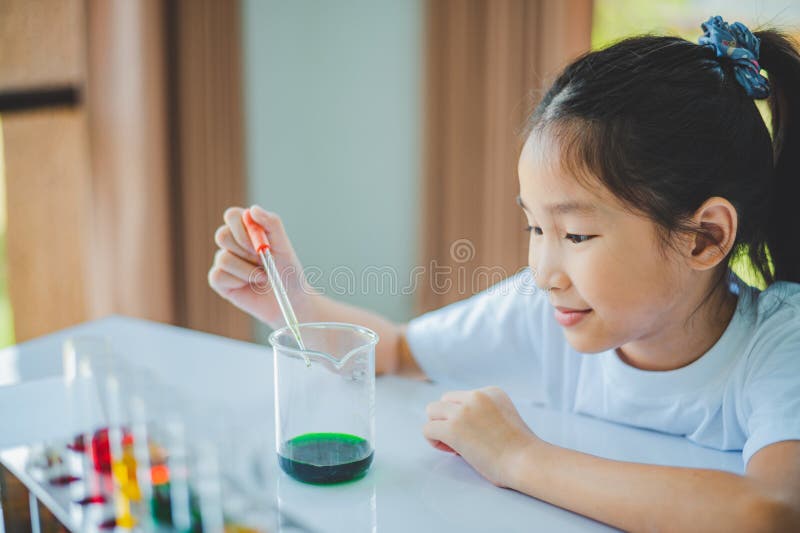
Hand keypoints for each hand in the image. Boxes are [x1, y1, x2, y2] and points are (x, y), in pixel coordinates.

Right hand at [208, 205, 317, 326]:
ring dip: (247, 271)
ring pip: (223, 258)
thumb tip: (253, 209)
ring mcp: (225, 261)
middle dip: (245, 250)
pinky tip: (248, 286)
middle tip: (262, 261)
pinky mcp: (219, 280)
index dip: (242, 227)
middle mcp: (233, 243)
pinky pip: (218, 275)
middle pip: (222, 235)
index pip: (232, 215)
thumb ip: (272, 224)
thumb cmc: (288, 272)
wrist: (289, 301)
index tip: (258, 242)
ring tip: (262, 277)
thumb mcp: (284, 246)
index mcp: (248, 230)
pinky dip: (238, 282)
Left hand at [423, 386, 539, 486]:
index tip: (477, 434)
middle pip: (445, 400)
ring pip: (432, 411)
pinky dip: (434, 440)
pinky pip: (428, 429)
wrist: (526, 461)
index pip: (463, 398)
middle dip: (448, 419)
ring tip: (453, 445)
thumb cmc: (520, 449)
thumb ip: (484, 413)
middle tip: (462, 440)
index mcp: (491, 391)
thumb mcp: (505, 416)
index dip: (464, 417)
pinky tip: (450, 450)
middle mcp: (476, 396)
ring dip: (439, 427)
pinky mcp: (453, 428)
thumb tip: (460, 425)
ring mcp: (464, 411)